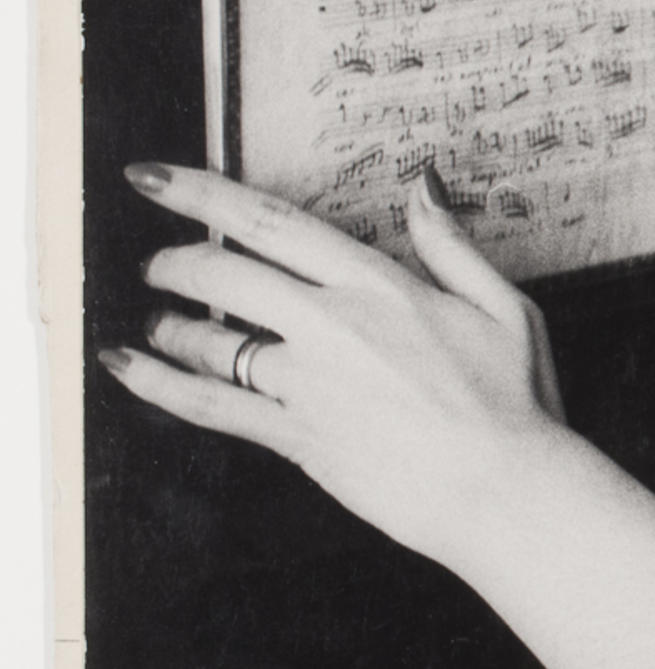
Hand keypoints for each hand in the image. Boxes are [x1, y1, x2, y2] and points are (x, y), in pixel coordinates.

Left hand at [101, 162, 568, 563]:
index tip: (153, 179)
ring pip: (205, 339)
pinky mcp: (294, 435)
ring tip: (159, 322)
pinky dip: (155, 382)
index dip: (200, 194)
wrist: (504, 489)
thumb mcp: (506, 307)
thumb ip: (452, 244)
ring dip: (168, 325)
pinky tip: (125, 366)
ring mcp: (305, 382)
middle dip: (174, 263)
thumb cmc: (516, 404)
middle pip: (220, 274)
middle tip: (160, 264)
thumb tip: (422, 186)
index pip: (270, 223)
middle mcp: (330, 325)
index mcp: (378, 285)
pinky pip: (205, 404)